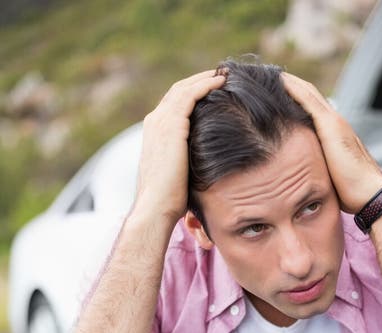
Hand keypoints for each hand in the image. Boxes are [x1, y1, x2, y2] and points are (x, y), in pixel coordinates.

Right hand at [134, 70, 225, 225]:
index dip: (192, 94)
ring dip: (205, 78)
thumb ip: (188, 163)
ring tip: (225, 74)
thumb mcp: (179, 176)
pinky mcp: (172, 125)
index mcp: (155, 133)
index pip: (173, 105)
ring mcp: (161, 122)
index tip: (212, 91)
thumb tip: (207, 168)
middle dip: (199, 81)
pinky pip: (190, 95)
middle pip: (178, 91)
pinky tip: (221, 82)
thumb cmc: (169, 202)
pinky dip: (205, 85)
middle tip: (221, 75)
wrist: (155, 207)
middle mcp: (155, 122)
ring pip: (184, 88)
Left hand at [281, 72, 381, 213]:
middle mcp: (335, 122)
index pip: (312, 107)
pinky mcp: (330, 125)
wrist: (370, 194)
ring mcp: (333, 121)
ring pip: (307, 91)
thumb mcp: (330, 175)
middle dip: (289, 84)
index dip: (294, 97)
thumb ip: (318, 168)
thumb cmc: (353, 193)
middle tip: (266, 77)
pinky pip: (307, 99)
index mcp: (334, 133)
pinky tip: (278, 80)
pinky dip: (293, 88)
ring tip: (267, 74)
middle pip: (308, 94)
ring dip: (288, 81)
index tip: (274, 93)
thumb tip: (303, 179)